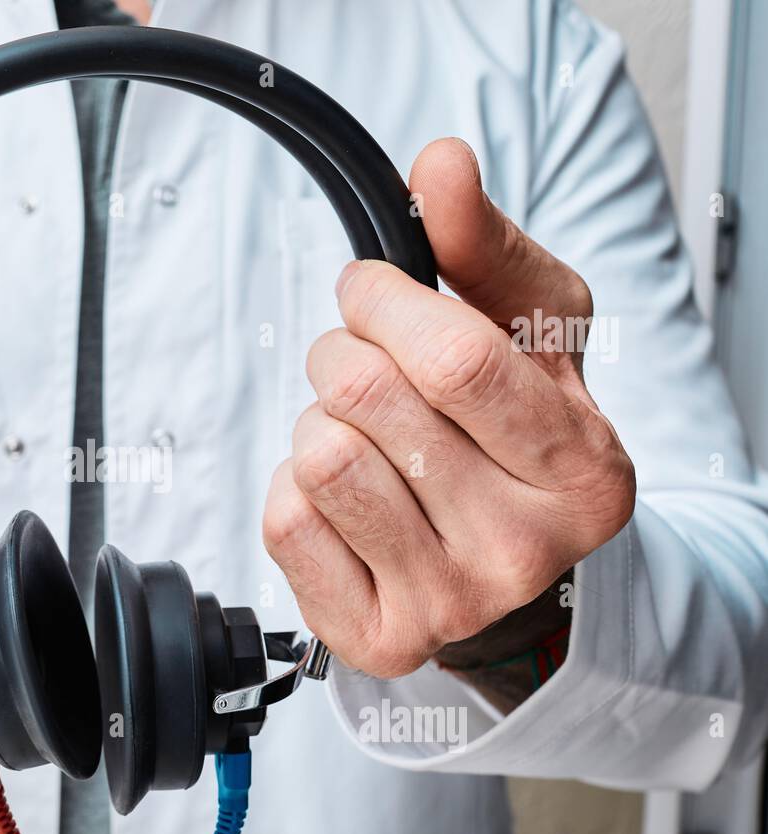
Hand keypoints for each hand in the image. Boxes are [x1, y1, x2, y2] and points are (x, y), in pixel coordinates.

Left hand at [262, 138, 635, 685]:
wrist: (509, 561)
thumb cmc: (515, 434)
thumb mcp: (530, 331)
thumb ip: (485, 246)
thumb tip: (440, 165)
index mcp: (582, 467)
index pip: (450, 358)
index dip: (383, 302)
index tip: (367, 292)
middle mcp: (522, 548)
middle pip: (367, 398)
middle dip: (342, 354)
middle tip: (364, 368)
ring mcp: (448, 602)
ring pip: (319, 457)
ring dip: (320, 423)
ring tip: (364, 438)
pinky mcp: (376, 635)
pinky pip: (285, 520)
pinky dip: (294, 488)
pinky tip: (345, 497)